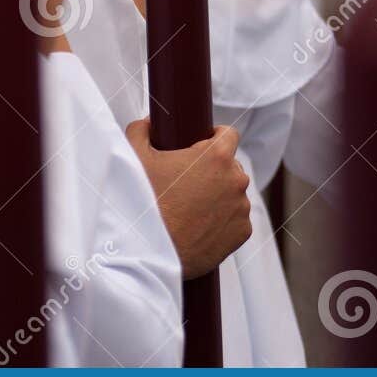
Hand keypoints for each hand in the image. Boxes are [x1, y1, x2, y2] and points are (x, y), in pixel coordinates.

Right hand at [125, 119, 251, 278]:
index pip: (229, 134)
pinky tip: (200, 226)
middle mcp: (236, 180)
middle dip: (213, 171)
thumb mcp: (134, 156)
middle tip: (187, 183)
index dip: (214, 138)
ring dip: (219, 197)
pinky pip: (236, 220)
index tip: (202, 147)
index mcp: (217, 156)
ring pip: (233, 194)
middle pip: (230, 166)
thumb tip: (148, 124)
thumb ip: (142, 130)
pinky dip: (223, 222)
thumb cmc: (143, 202)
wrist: (149, 252)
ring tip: (191, 209)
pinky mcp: (242, 233)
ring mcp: (241, 208)